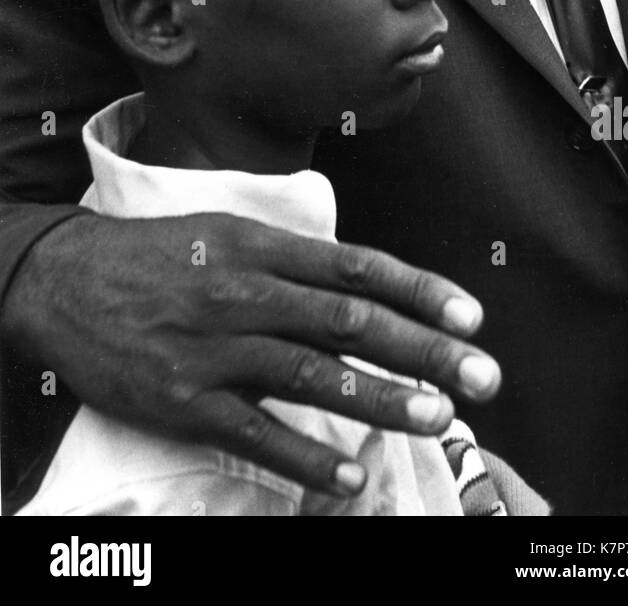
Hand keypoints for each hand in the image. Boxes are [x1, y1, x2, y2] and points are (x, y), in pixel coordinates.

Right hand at [2, 211, 499, 497]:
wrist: (65, 279)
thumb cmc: (156, 255)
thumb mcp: (226, 233)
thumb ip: (290, 260)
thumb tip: (360, 286)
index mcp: (261, 247)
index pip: (356, 267)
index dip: (418, 291)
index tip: (471, 314)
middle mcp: (245, 293)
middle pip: (350, 322)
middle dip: (424, 349)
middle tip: (483, 374)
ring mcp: (214, 348)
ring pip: (313, 375)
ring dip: (381, 398)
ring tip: (436, 417)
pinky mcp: (183, 398)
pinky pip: (254, 432)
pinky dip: (303, 454)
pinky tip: (347, 473)